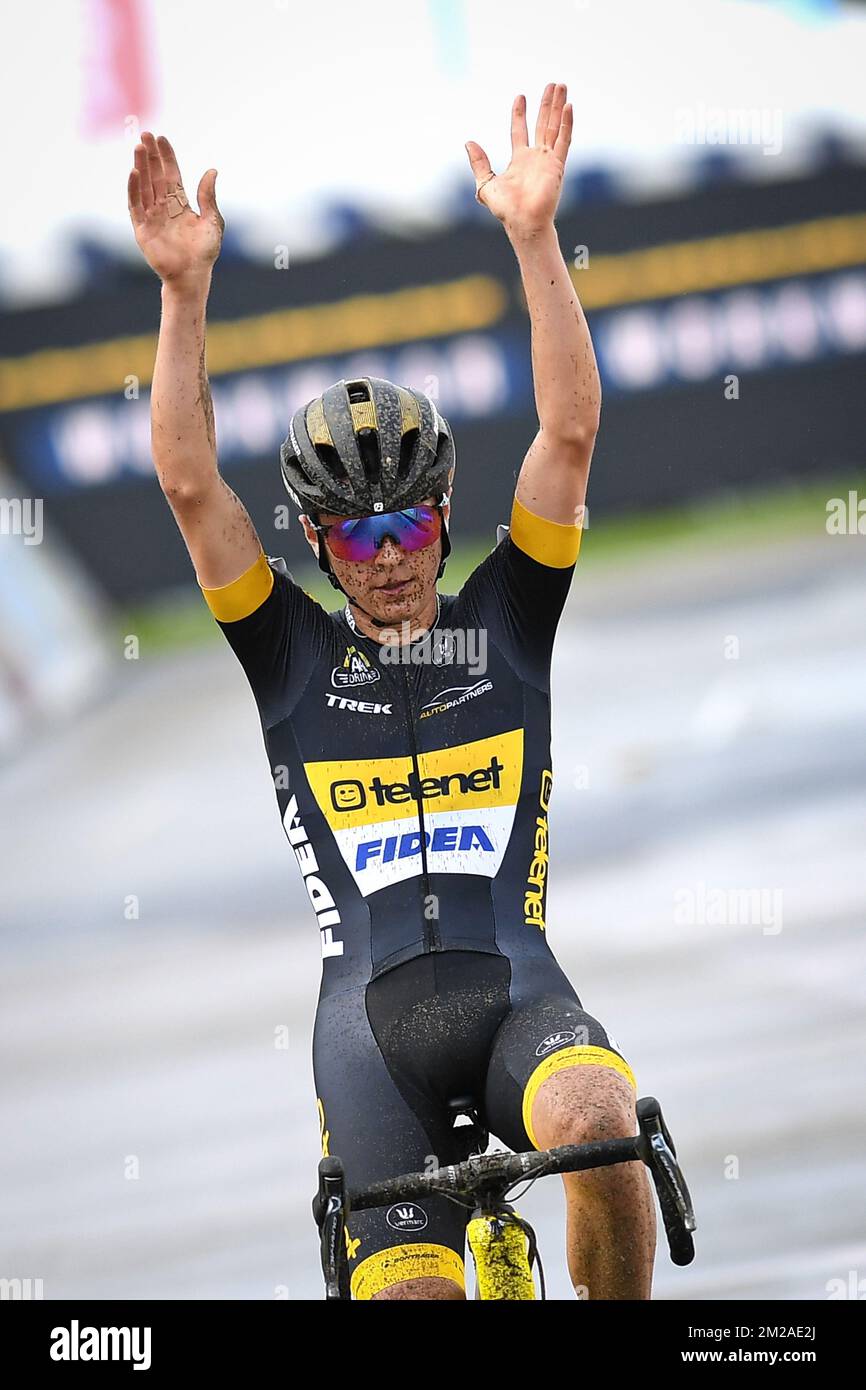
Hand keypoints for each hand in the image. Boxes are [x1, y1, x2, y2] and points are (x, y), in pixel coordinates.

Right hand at [127, 133, 223, 285]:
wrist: (192, 276)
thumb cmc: (204, 252)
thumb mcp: (212, 221)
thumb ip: (208, 197)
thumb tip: (212, 171)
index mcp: (179, 203)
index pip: (170, 174)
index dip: (166, 156)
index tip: (161, 138)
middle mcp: (163, 207)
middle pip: (154, 175)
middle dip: (150, 155)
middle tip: (145, 134)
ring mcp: (151, 216)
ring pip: (143, 186)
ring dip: (141, 166)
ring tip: (139, 147)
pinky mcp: (141, 228)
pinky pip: (135, 205)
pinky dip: (134, 189)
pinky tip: (134, 172)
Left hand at [465, 82, 572, 238]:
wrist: (523, 222)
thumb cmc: (506, 209)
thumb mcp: (485, 183)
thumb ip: (479, 162)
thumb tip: (469, 142)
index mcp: (520, 160)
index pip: (520, 131)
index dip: (520, 113)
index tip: (521, 96)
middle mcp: (536, 158)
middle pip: (542, 124)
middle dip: (547, 104)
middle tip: (553, 84)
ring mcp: (548, 160)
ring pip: (554, 127)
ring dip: (558, 107)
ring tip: (561, 86)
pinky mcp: (558, 165)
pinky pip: (564, 140)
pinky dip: (566, 123)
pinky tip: (569, 106)